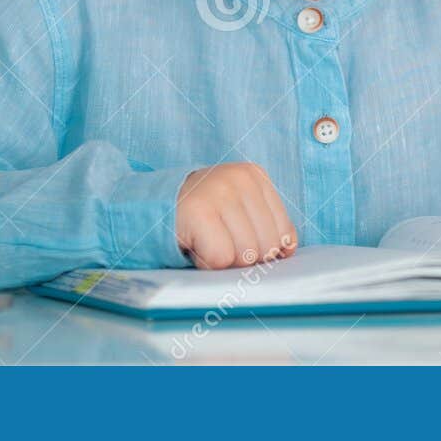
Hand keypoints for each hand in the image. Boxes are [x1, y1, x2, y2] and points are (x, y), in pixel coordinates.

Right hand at [175, 163, 297, 269]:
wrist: (153, 207)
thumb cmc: (203, 215)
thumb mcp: (240, 211)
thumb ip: (268, 227)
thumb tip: (287, 250)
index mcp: (255, 176)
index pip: (284, 232)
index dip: (267, 251)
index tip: (244, 245)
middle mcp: (239, 179)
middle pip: (266, 245)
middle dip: (246, 259)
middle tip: (223, 246)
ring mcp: (218, 192)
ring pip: (245, 253)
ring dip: (226, 262)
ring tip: (209, 244)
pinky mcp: (198, 211)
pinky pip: (221, 257)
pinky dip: (209, 263)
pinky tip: (198, 248)